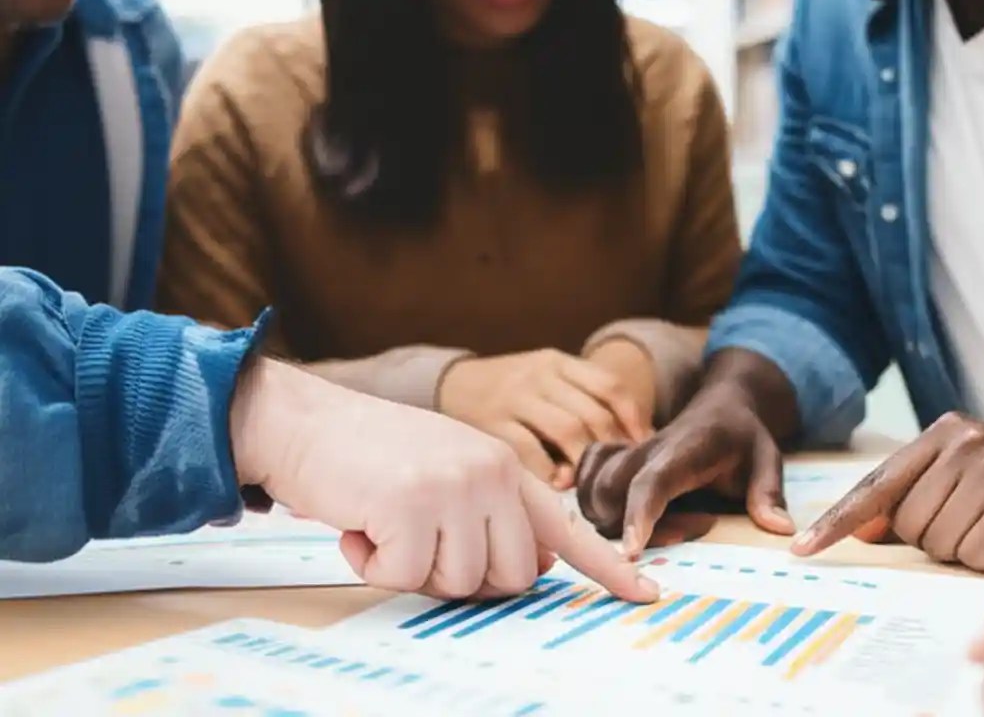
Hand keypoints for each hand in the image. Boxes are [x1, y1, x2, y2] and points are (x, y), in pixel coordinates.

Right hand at [231, 359, 659, 602]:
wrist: (304, 421)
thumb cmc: (370, 456)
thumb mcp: (447, 471)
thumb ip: (494, 511)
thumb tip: (541, 560)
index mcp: (505, 468)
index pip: (568, 527)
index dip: (609, 567)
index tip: (648, 593)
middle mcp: (492, 473)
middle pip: (512, 577)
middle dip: (463, 578)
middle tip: (417, 542)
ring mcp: (456, 486)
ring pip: (459, 584)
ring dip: (411, 569)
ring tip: (384, 523)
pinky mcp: (414, 503)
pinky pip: (404, 577)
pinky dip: (373, 565)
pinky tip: (358, 526)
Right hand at [438, 349, 651, 487]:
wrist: (451, 383)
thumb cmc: (512, 391)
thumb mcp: (546, 380)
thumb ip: (581, 401)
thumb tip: (637, 438)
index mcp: (559, 362)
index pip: (610, 386)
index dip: (634, 419)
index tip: (644, 447)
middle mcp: (540, 375)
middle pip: (593, 413)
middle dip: (612, 449)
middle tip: (620, 475)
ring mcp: (515, 398)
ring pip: (568, 430)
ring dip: (586, 462)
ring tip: (594, 484)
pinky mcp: (492, 423)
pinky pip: (530, 450)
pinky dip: (550, 472)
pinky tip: (559, 485)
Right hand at [576, 383, 794, 557]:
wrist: (722, 405)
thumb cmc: (743, 436)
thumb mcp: (767, 457)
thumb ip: (768, 491)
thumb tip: (781, 529)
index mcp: (682, 448)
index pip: (651, 482)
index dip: (639, 515)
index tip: (631, 551)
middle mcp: (645, 450)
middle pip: (610, 493)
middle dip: (632, 527)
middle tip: (694, 527)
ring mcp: (626, 454)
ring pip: (592, 492)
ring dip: (614, 520)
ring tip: (668, 524)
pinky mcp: (614, 458)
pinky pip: (583, 477)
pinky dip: (589, 496)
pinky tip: (620, 510)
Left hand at [791, 412, 983, 570]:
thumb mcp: (963, 475)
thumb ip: (913, 494)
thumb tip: (865, 529)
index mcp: (945, 432)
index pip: (878, 483)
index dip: (838, 521)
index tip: (802, 548)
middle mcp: (966, 444)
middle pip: (906, 523)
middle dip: (933, 537)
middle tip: (977, 522)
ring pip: (937, 542)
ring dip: (962, 549)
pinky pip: (973, 556)